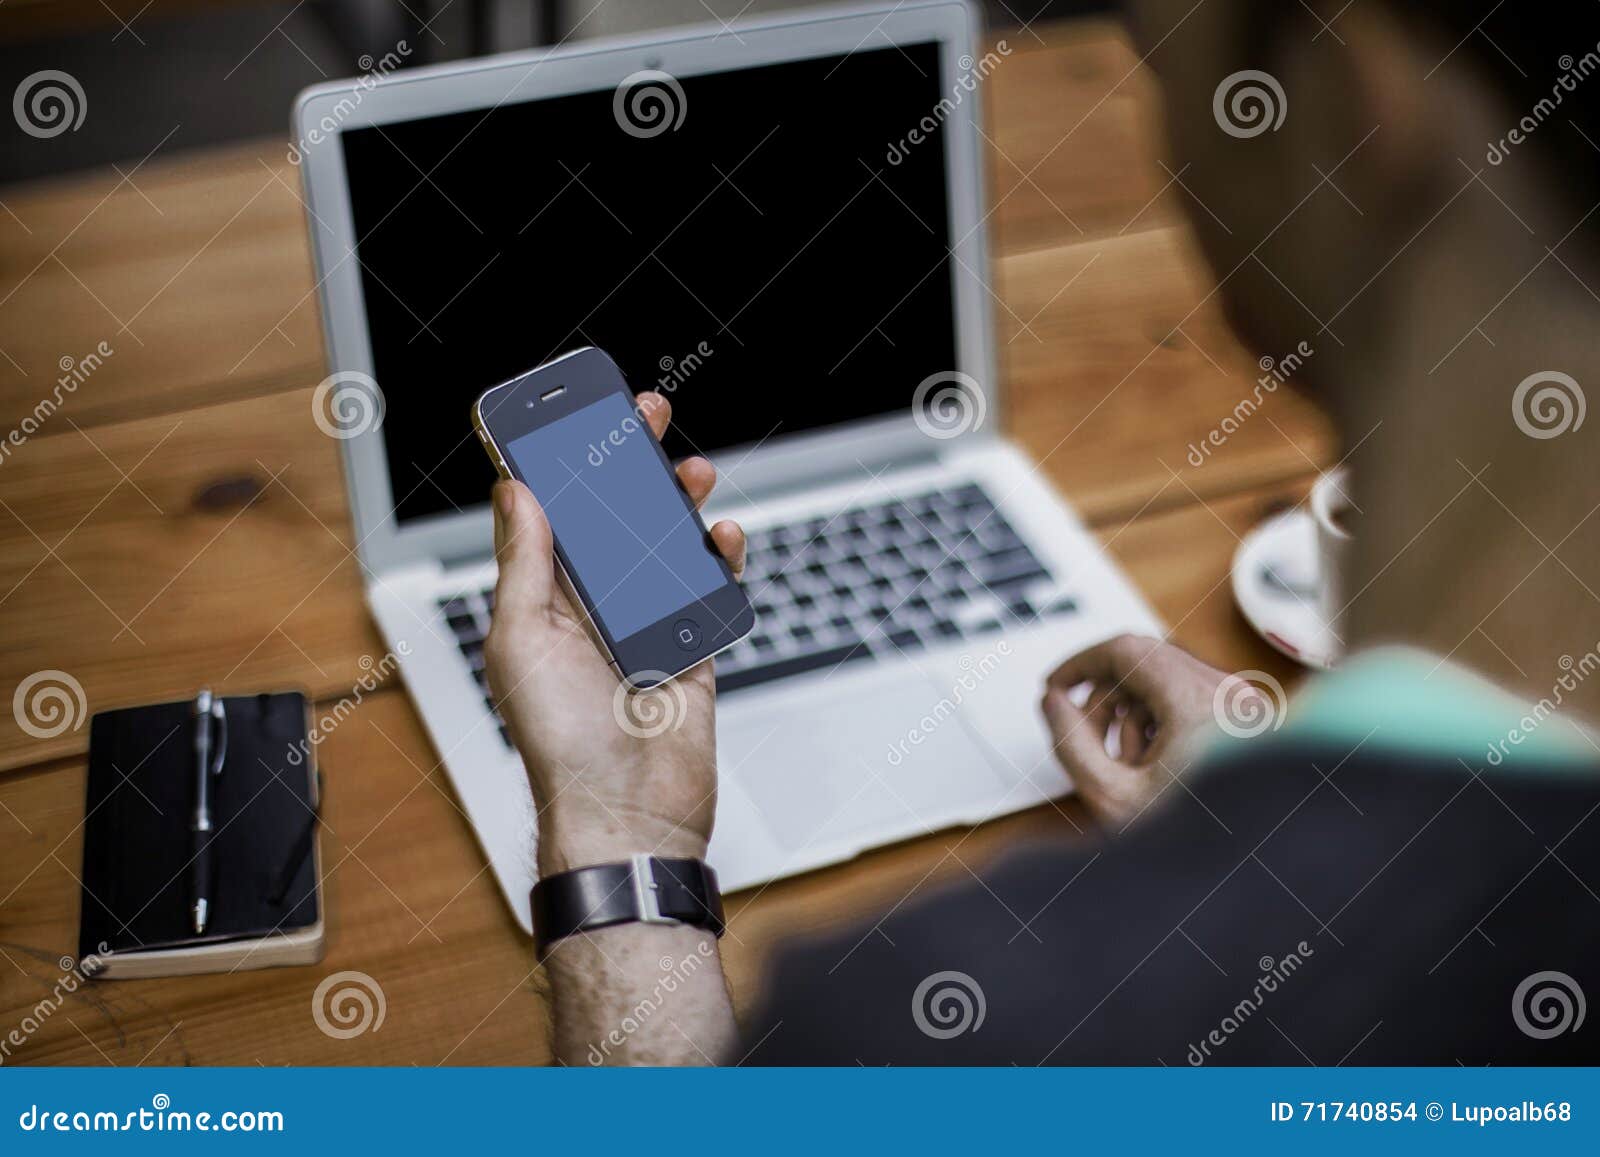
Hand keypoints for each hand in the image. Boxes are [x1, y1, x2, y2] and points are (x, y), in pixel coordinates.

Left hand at [483, 392, 745, 875]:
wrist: (629, 815)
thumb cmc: (560, 744)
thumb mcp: (521, 641)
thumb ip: (524, 564)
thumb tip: (516, 491)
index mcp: (541, 602)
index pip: (549, 516)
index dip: (558, 463)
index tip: (572, 415)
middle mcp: (591, 609)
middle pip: (612, 518)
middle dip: (627, 464)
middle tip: (644, 416)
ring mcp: (644, 627)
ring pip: (664, 545)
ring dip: (677, 503)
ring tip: (691, 470)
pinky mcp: (691, 648)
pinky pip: (708, 590)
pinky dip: (718, 559)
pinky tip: (721, 536)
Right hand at [1039, 634, 1240, 827]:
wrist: (1255, 871)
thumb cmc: (1202, 841)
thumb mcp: (1115, 797)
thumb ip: (1072, 744)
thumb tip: (1054, 703)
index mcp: (1196, 702)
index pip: (1124, 651)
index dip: (1079, 664)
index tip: (1056, 686)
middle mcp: (1226, 693)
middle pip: (1144, 665)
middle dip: (1104, 698)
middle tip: (1082, 736)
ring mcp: (1243, 705)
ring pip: (1166, 684)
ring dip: (1132, 715)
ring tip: (1125, 765)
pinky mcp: (1249, 721)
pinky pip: (1191, 702)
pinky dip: (1162, 723)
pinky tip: (1155, 767)